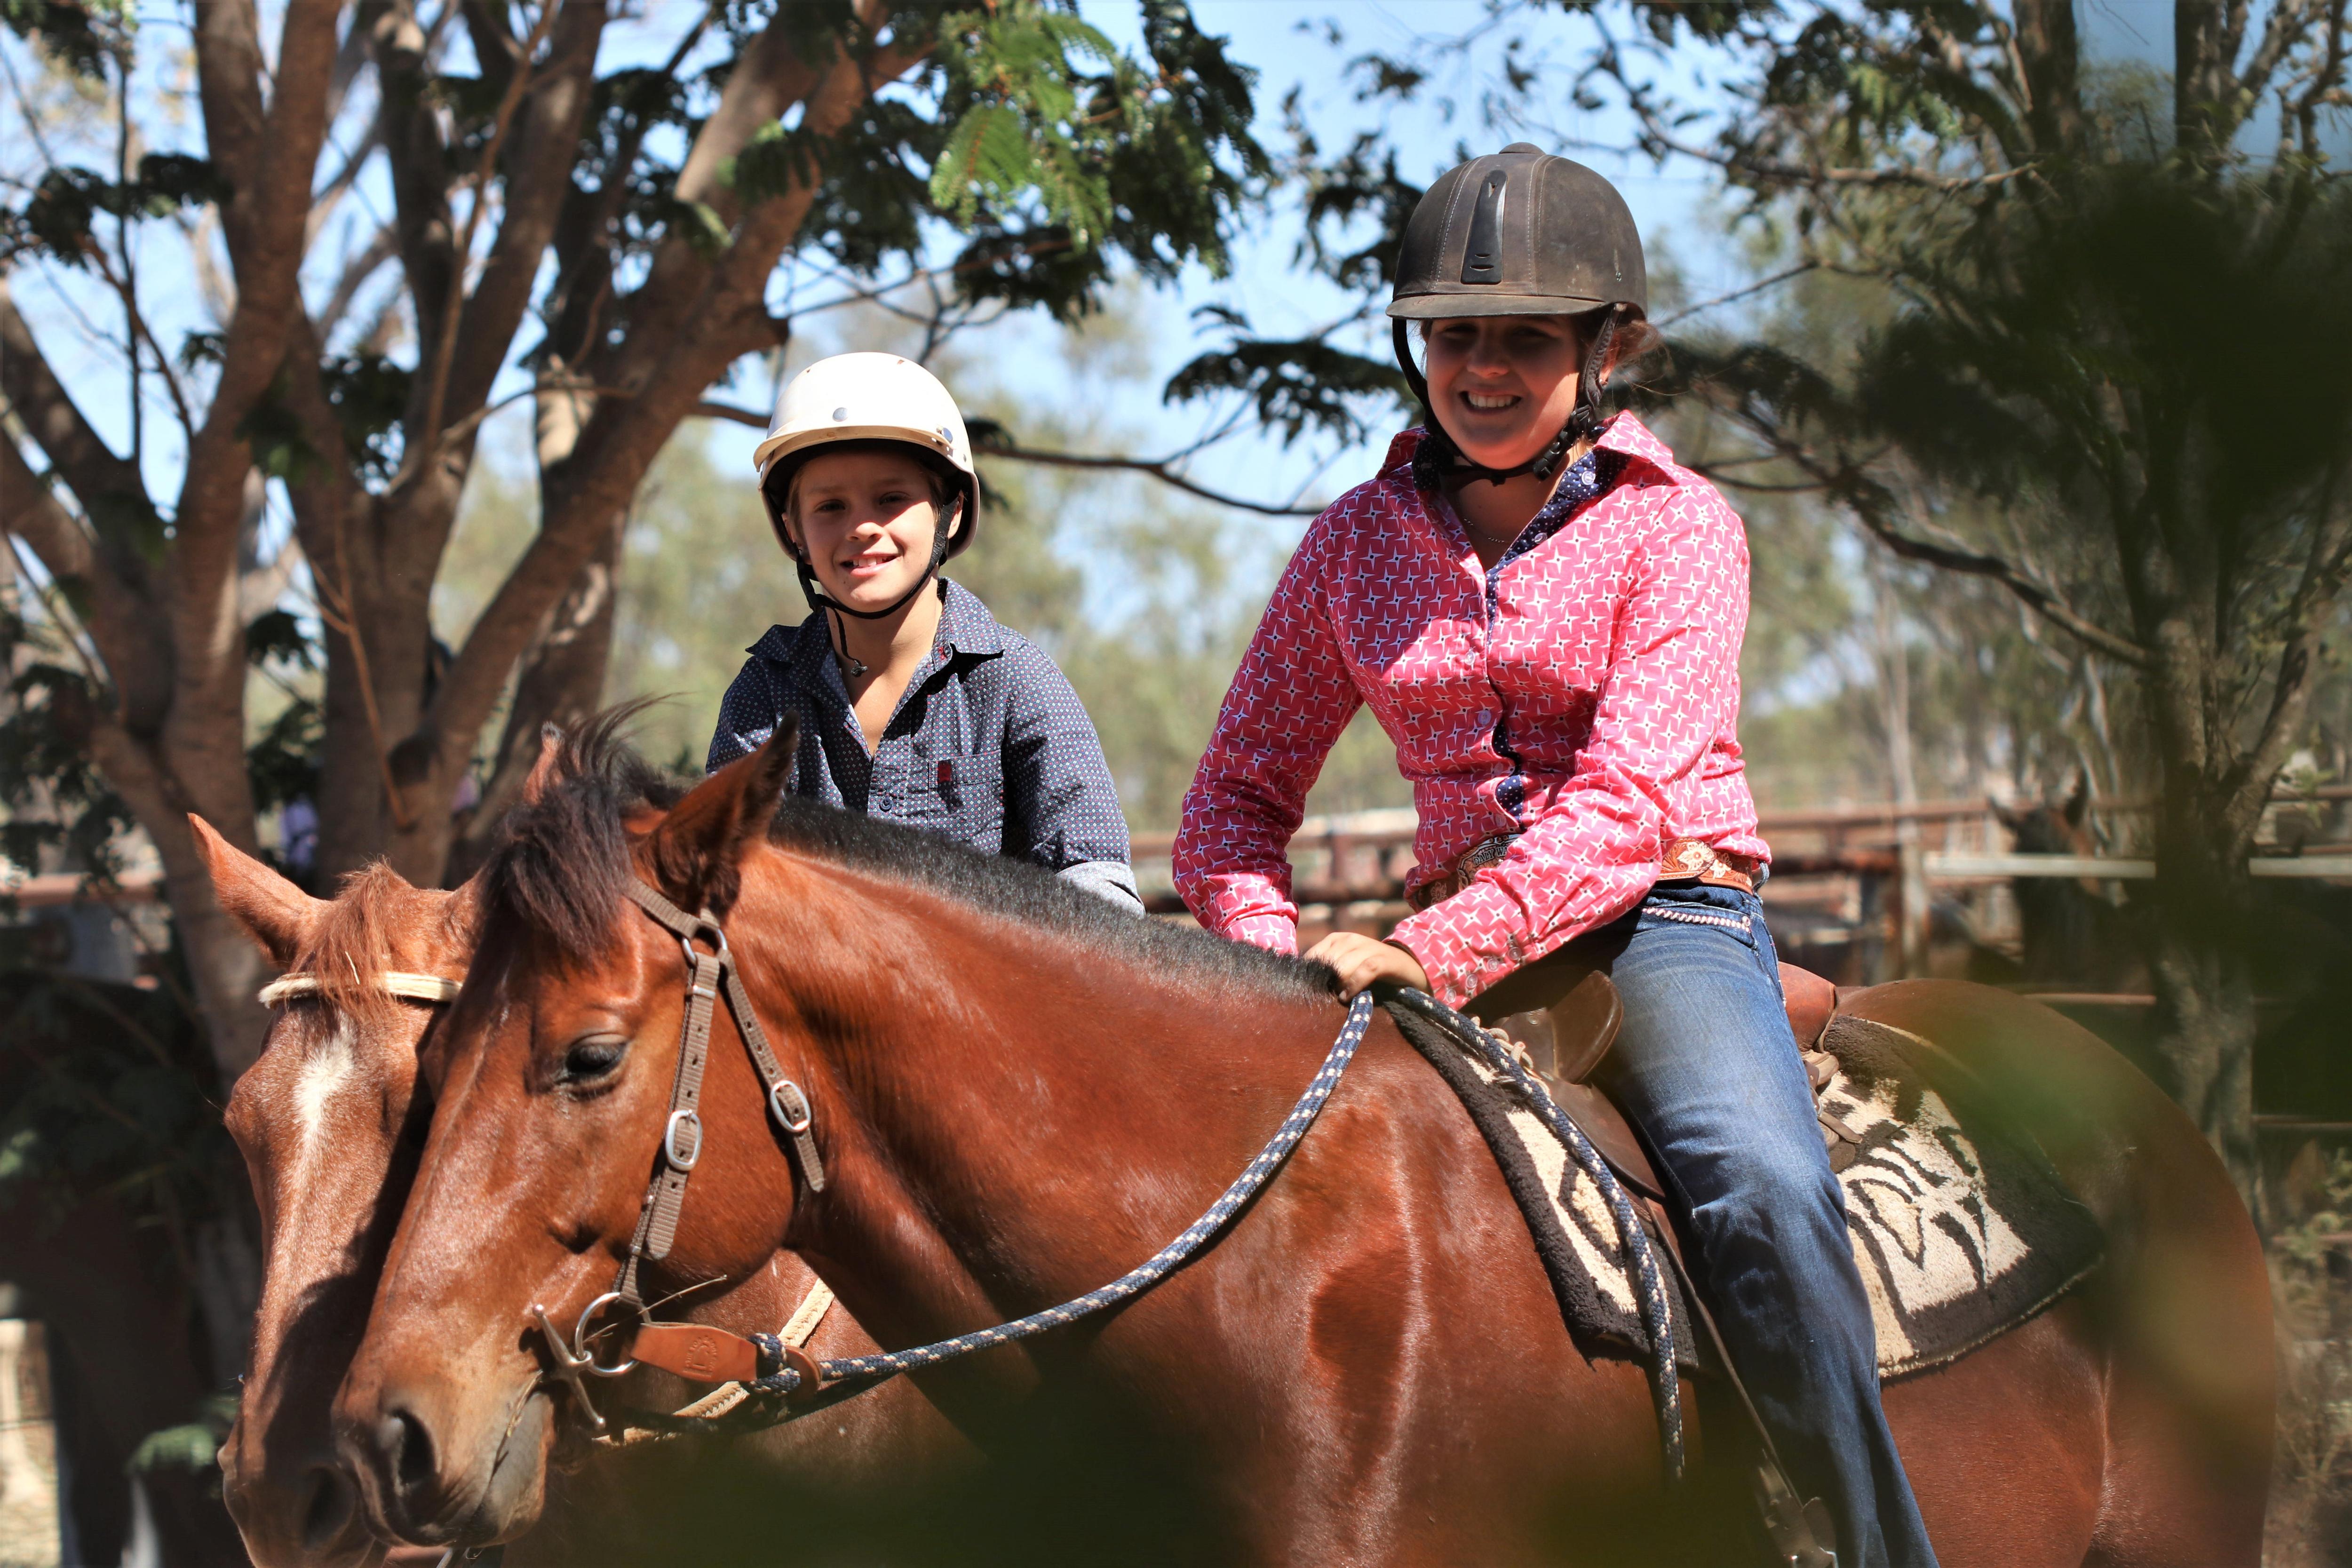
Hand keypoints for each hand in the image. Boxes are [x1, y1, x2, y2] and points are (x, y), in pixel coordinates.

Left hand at [1301, 931, 1431, 998]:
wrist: (1409, 969)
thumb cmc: (1371, 973)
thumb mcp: (1346, 968)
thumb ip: (1328, 972)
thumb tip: (1304, 986)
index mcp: (1338, 939)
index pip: (1314, 955)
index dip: (1309, 974)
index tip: (1306, 990)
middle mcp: (1352, 939)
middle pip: (1327, 961)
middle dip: (1323, 981)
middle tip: (1324, 997)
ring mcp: (1370, 947)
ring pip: (1343, 965)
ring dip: (1338, 983)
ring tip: (1337, 997)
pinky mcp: (1385, 960)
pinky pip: (1365, 970)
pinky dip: (1354, 984)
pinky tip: (1347, 996)